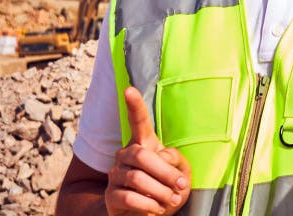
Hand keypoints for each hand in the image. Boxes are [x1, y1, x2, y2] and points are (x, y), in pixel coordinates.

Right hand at [105, 87, 191, 214]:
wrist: (151, 214)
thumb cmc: (168, 187)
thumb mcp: (180, 172)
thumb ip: (175, 160)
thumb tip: (161, 156)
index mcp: (144, 143)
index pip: (138, 121)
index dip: (134, 105)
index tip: (129, 89)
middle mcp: (126, 155)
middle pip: (142, 156)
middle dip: (166, 173)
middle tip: (181, 186)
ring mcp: (115, 174)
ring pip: (137, 179)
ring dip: (160, 192)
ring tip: (172, 200)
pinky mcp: (111, 196)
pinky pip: (128, 197)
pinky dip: (148, 204)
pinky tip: (157, 208)